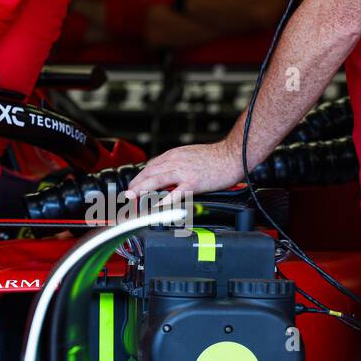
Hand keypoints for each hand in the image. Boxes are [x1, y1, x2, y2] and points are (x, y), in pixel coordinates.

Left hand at [125, 141, 245, 201]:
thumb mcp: (190, 155)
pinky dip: (165, 199)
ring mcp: (184, 171)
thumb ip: (177, 164)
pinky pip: (177, 192)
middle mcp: (176, 161)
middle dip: (135, 184)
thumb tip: (167, 175)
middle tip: (127, 194)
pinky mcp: (194, 182)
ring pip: (157, 180)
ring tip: (132, 197)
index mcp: (174, 155)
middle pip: (149, 172)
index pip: (151, 166)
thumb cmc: (216, 157)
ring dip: (142, 189)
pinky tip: (158, 205)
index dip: (140, 177)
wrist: (233, 155)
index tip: (134, 185)